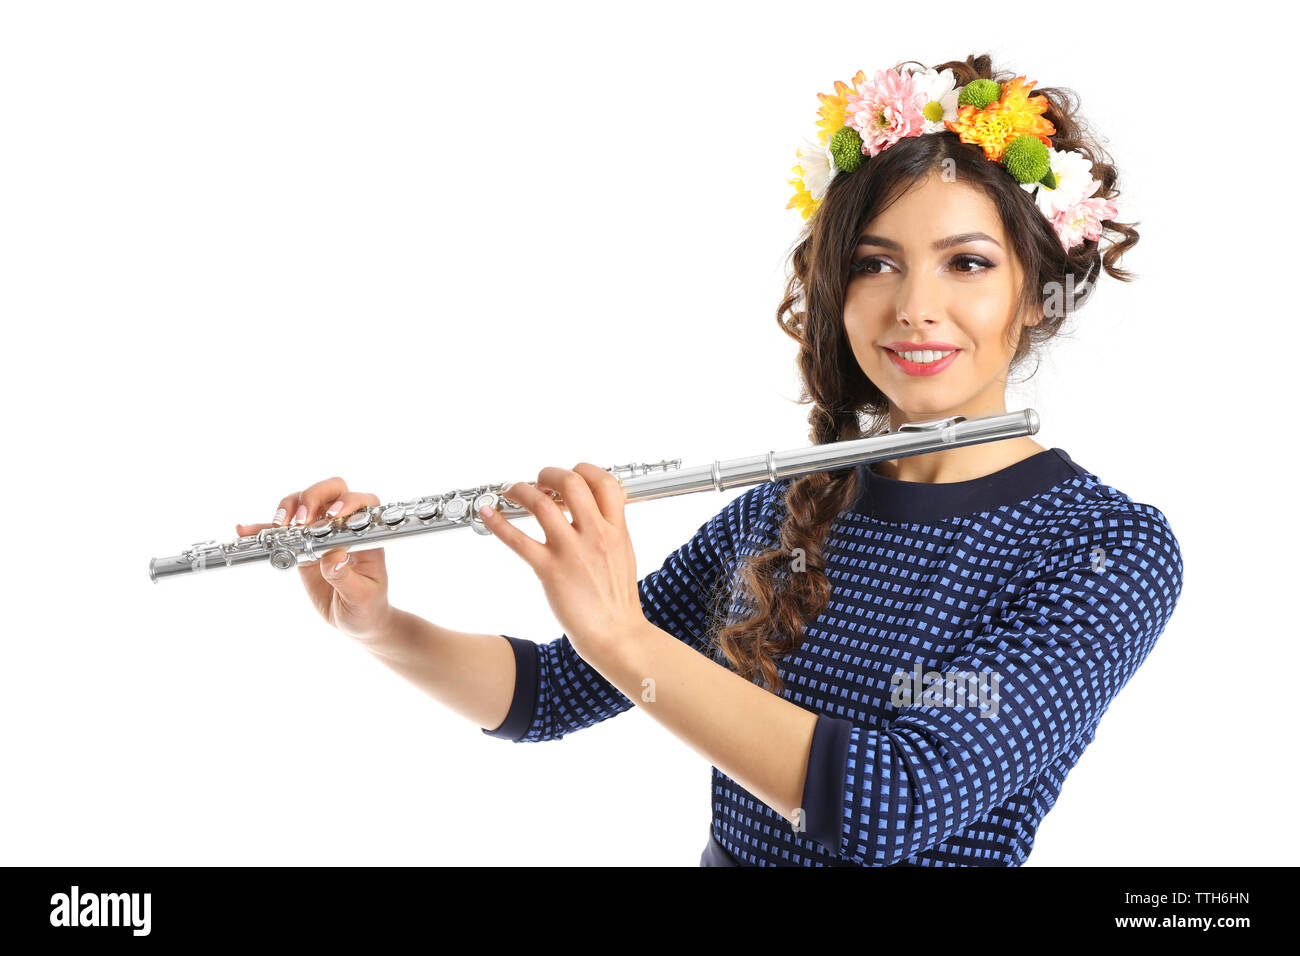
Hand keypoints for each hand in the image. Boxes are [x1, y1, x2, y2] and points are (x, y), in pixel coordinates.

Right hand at [235, 476, 395, 641]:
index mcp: (367, 535)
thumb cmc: (367, 606)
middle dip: (313, 497)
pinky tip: (245, 530)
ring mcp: (321, 533)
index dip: (348, 502)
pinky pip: (281, 533)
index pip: (363, 504)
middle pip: (332, 492)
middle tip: (300, 520)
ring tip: (278, 526)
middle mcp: (344, 527)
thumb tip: (333, 557)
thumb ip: (346, 577)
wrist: (356, 620)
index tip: (333, 515)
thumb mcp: (361, 596)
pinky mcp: (302, 546)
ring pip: (304, 504)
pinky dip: (263, 530)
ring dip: (288, 508)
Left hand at [479, 463, 647, 662]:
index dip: (584, 470)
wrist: (616, 634)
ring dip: (522, 491)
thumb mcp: (623, 553)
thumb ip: (609, 529)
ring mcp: (571, 551)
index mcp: (616, 529)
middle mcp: (595, 535)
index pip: (604, 482)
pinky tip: (487, 513)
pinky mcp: (550, 570)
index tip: (570, 475)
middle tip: (539, 481)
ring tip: (513, 492)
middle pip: (571, 483)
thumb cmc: (618, 600)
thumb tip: (593, 511)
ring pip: (541, 504)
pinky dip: (498, 523)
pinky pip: (518, 540)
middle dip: (549, 474)